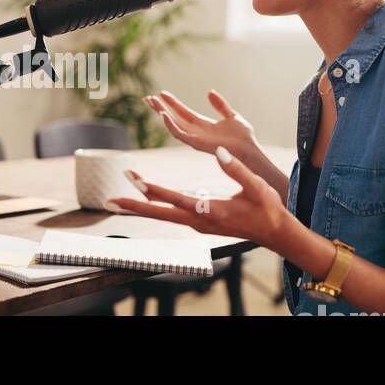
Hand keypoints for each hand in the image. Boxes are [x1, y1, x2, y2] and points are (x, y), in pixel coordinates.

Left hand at [109, 146, 290, 249]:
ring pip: (163, 216)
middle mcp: (200, 222)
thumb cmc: (267, 208)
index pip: (175, 199)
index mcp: (212, 211)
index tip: (134, 179)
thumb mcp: (256, 186)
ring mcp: (198, 225)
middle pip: (160, 214)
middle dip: (135, 205)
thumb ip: (236, 169)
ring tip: (119, 198)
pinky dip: (156, 207)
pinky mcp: (200, 223)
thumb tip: (219, 151)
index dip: (153, 189)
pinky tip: (146, 200)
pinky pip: (172, 215)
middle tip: (110, 199)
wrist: (274, 233)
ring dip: (142, 206)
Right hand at [145, 90, 256, 160]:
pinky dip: (170, 125)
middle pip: (173, 118)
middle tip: (147, 98)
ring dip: (161, 114)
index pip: (183, 112)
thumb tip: (210, 92)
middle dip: (160, 108)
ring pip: (172, 125)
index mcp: (203, 125)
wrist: (250, 151)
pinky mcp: (196, 144)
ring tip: (152, 102)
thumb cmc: (244, 138)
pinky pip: (179, 134)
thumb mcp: (232, 115)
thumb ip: (220, 105)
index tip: (161, 93)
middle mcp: (196, 133)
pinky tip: (163, 114)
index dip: (172, 103)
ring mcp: (195, 139)